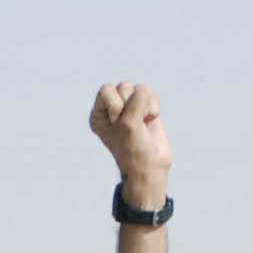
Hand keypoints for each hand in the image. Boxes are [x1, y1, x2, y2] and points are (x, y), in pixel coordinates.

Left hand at [88, 82, 169, 206]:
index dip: (117, 105)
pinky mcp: (145, 108)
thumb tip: (145, 90)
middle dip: (132, 105)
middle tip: (133, 126)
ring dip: (145, 106)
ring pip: (139, 89)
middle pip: (124, 86)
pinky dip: (154, 107)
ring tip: (143, 123)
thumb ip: (136, 99)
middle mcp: (111, 109)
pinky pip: (151, 94)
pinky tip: (150, 121)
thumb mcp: (129, 123)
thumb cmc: (134, 149)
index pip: (106, 90)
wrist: (151, 166)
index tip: (119, 124)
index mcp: (98, 113)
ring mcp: (130, 108)